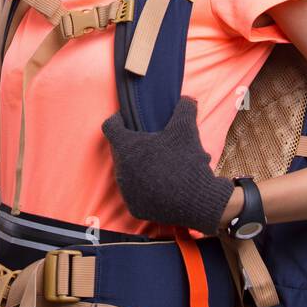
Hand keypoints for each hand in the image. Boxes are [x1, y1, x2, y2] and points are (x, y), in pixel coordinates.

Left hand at [100, 95, 236, 235]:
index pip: (110, 126)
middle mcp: (120, 169)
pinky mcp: (134, 207)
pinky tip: (161, 183)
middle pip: (120, 150)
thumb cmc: (185, 161)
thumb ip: (184, 109)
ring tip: (160, 163)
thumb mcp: (186, 129)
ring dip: (139, 166)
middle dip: (133, 144)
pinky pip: (135, 192)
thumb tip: (188, 99)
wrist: (196, 200)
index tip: (128, 119)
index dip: (118, 119)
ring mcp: (126, 191)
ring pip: (127, 172)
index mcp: (126, 147)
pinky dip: (144, 186)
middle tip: (152, 142)